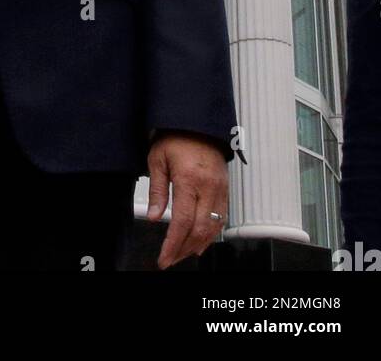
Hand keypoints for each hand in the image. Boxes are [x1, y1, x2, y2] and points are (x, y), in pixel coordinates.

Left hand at [146, 132, 228, 269]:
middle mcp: (208, 187)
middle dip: (184, 250)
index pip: (182, 222)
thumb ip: (157, 190)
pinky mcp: (225, 189)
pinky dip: (211, 234)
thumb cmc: (176, 137)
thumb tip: (155, 217)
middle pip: (199, 230)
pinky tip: (201, 241)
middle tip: (171, 259)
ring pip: (213, 228)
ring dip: (198, 245)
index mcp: (189, 180)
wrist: (198, 122)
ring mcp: (220, 189)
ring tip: (183, 254)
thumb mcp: (158, 159)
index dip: (173, 244)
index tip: (164, 258)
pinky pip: (222, 218)